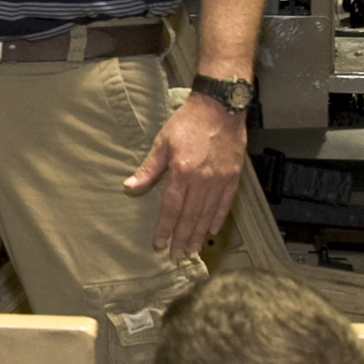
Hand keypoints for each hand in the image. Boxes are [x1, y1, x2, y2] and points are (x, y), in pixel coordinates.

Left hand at [122, 91, 248, 260]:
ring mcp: (220, 180)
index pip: (171, 208)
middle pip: (191, 216)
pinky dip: (218, 218)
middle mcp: (203, 181)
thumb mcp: (163, 142)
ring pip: (208, 214)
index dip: (165, 227)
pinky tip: (212, 230)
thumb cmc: (188, 122)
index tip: (159, 243)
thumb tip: (129, 187)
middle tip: (176, 256)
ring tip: (192, 250)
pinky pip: (226, 204)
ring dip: (199, 234)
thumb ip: (149, 168)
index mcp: (183, 172)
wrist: (220, 107)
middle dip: (182, 238)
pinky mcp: (233, 177)